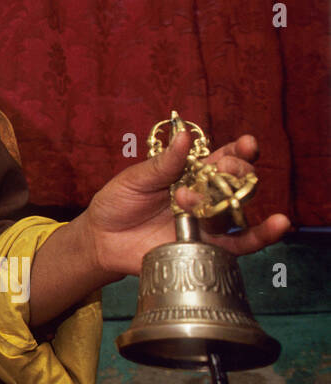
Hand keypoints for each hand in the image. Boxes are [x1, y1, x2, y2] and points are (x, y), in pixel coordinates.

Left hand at [79, 130, 292, 277]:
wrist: (103, 239)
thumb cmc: (118, 202)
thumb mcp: (135, 179)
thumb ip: (162, 164)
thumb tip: (184, 135)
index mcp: (189, 173)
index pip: (221, 158)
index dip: (237, 150)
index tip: (246, 143)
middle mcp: (205, 196)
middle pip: (236, 181)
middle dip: (239, 171)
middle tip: (229, 168)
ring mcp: (208, 222)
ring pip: (238, 209)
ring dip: (239, 199)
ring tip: (236, 192)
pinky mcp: (208, 248)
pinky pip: (241, 243)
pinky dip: (262, 235)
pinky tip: (280, 225)